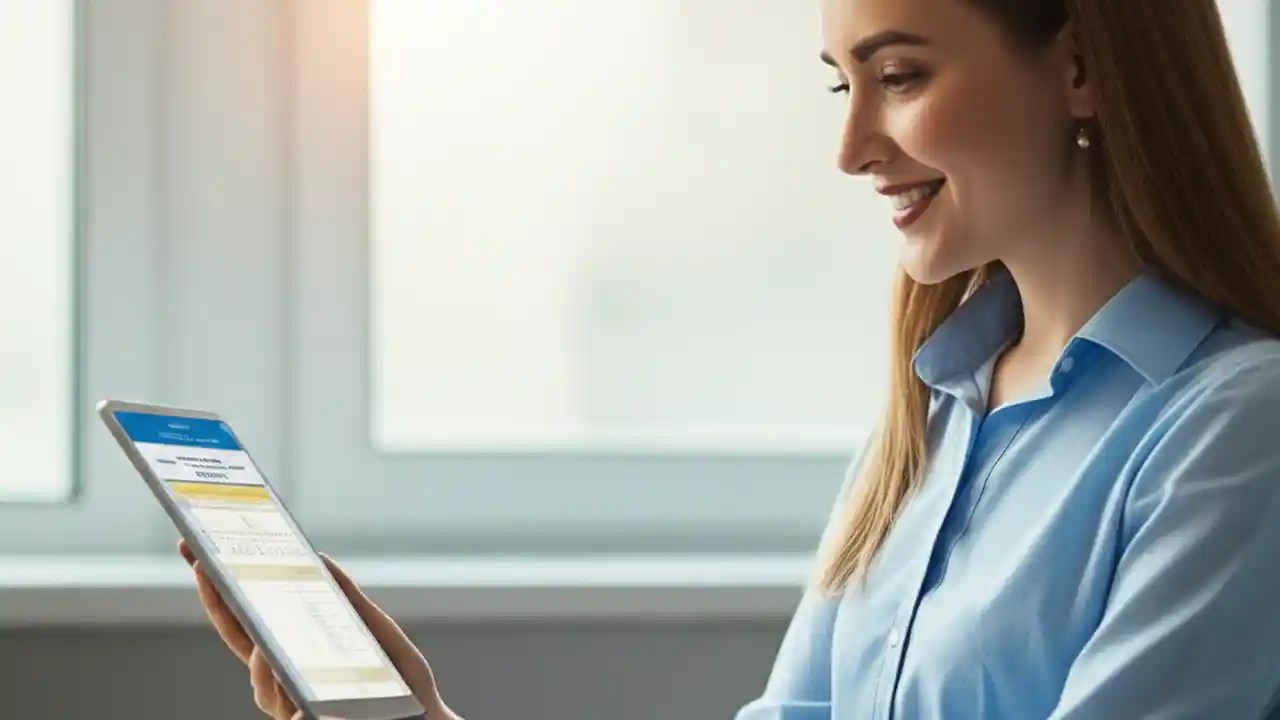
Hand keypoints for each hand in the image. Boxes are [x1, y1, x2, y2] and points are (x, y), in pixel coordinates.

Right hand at [179, 540, 461, 719]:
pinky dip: (281, 687)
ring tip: (263, 640)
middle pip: (240, 643)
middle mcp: (284, 680)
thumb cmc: (397, 675)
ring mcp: (293, 705)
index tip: (200, 555)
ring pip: (262, 685)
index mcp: (294, 653)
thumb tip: (318, 557)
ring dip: (259, 660)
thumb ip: (345, 596)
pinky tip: (281, 667)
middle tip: (202, 565)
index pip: (248, 622)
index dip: (221, 592)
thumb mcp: (371, 627)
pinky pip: (287, 708)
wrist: (425, 716)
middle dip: (216, 604)